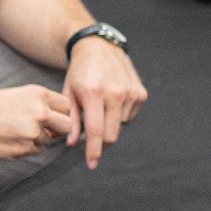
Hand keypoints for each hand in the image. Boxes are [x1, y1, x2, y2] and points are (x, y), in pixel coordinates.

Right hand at [0, 83, 74, 159]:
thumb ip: (41, 105)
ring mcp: (33, 132)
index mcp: (39, 94)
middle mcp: (40, 112)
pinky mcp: (23, 149)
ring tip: (14, 131)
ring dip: (38, 140)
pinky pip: (33, 151)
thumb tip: (60, 119)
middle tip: (42, 128)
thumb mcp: (18, 94)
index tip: (53, 117)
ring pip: (48, 141)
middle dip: (58, 129)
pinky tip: (8, 139)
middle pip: (67, 125)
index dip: (61, 113)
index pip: (67, 106)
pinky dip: (25, 148)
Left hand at [63, 37, 148, 168]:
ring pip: (121, 126)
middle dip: (102, 143)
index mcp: (94, 92)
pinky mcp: (140, 93)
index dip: (94, 151)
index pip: (95, 130)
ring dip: (110, 124)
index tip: (91, 164)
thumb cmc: (80, 71)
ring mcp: (131, 93)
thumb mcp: (69, 92)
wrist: (99, 47)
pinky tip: (112, 100)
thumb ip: (72, 120)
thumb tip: (73, 144)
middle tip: (92, 139)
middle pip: (112, 134)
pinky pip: (130, 116)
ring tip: (101, 107)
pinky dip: (120, 115)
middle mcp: (116, 93)